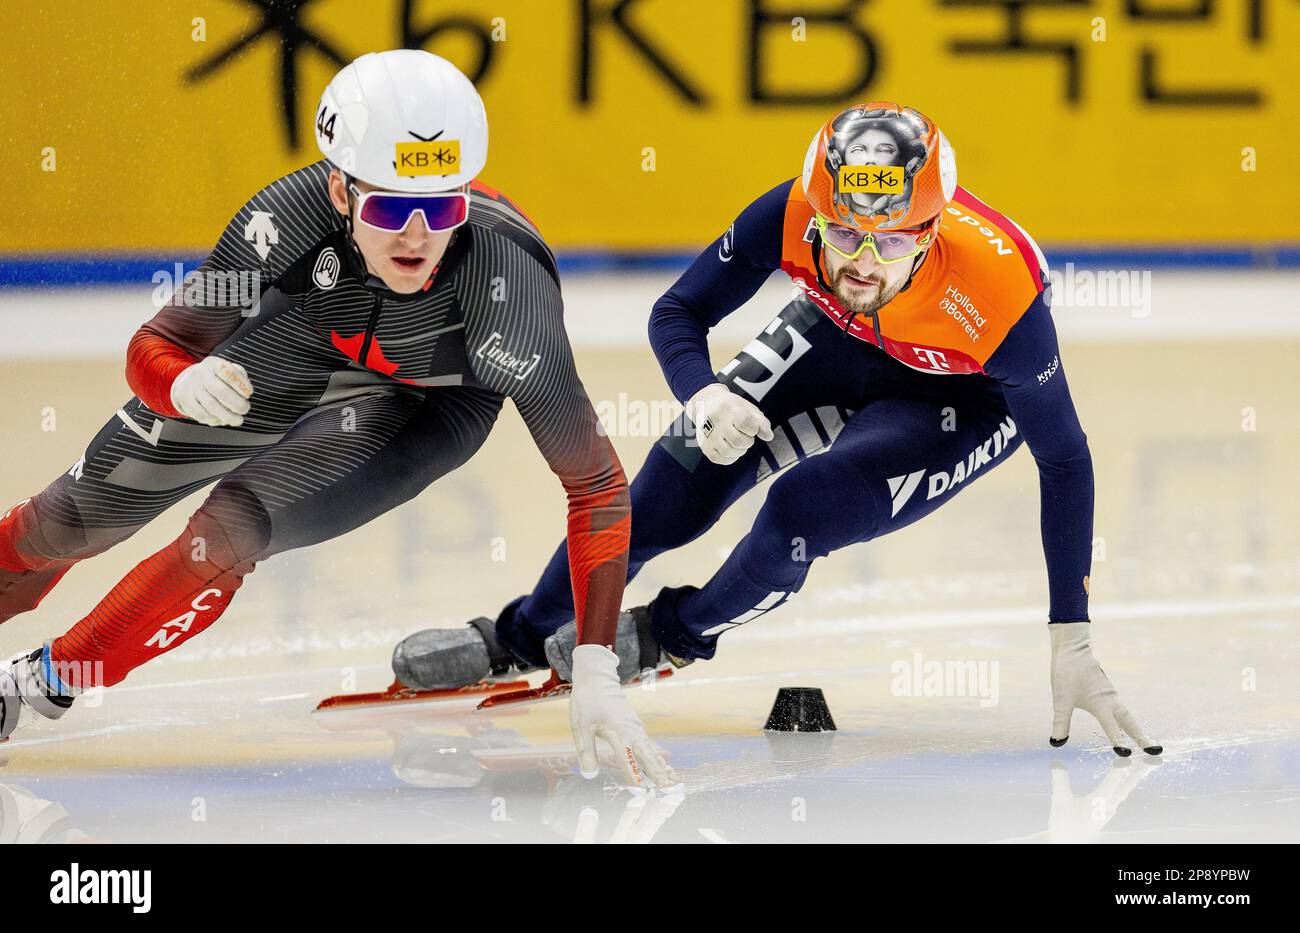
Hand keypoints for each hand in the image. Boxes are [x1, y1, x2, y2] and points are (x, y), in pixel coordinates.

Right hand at [170, 356, 253, 426]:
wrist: (188, 380)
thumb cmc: (216, 377)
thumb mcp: (228, 370)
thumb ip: (240, 377)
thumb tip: (246, 390)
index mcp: (214, 364)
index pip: (230, 373)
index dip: (242, 385)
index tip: (249, 393)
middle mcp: (201, 373)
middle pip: (221, 392)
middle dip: (237, 404)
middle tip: (245, 409)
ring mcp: (191, 386)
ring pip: (211, 405)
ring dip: (228, 416)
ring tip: (237, 420)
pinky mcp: (183, 398)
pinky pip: (201, 413)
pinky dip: (214, 420)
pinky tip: (221, 419)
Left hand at [569, 644, 675, 788]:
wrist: (597, 678)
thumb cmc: (587, 701)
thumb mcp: (580, 726)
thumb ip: (586, 751)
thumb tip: (589, 774)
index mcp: (617, 732)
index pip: (628, 758)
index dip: (634, 775)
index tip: (641, 788)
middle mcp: (630, 730)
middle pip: (647, 754)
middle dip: (658, 771)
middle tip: (668, 787)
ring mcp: (635, 727)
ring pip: (650, 749)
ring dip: (660, 764)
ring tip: (671, 778)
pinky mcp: (635, 725)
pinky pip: (648, 743)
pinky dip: (656, 754)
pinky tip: (663, 762)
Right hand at [685, 383, 772, 465]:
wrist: (705, 404)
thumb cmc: (731, 408)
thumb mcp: (748, 408)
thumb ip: (761, 422)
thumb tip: (768, 437)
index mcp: (729, 408)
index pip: (747, 424)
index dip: (753, 429)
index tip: (750, 426)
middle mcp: (716, 421)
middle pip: (740, 441)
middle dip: (748, 441)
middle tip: (744, 435)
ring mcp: (708, 435)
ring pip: (729, 452)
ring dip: (740, 450)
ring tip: (738, 442)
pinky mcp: (705, 446)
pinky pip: (720, 459)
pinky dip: (730, 457)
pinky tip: (731, 448)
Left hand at [1049, 622, 1160, 756]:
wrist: (1072, 648)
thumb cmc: (1066, 672)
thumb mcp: (1060, 700)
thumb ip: (1060, 722)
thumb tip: (1056, 743)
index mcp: (1101, 704)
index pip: (1112, 728)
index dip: (1119, 742)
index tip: (1126, 755)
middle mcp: (1110, 700)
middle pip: (1130, 723)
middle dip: (1141, 737)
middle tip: (1155, 751)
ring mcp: (1110, 695)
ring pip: (1126, 715)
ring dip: (1135, 728)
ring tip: (1143, 741)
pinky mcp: (1106, 690)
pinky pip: (1120, 708)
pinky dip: (1126, 719)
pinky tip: (1124, 722)